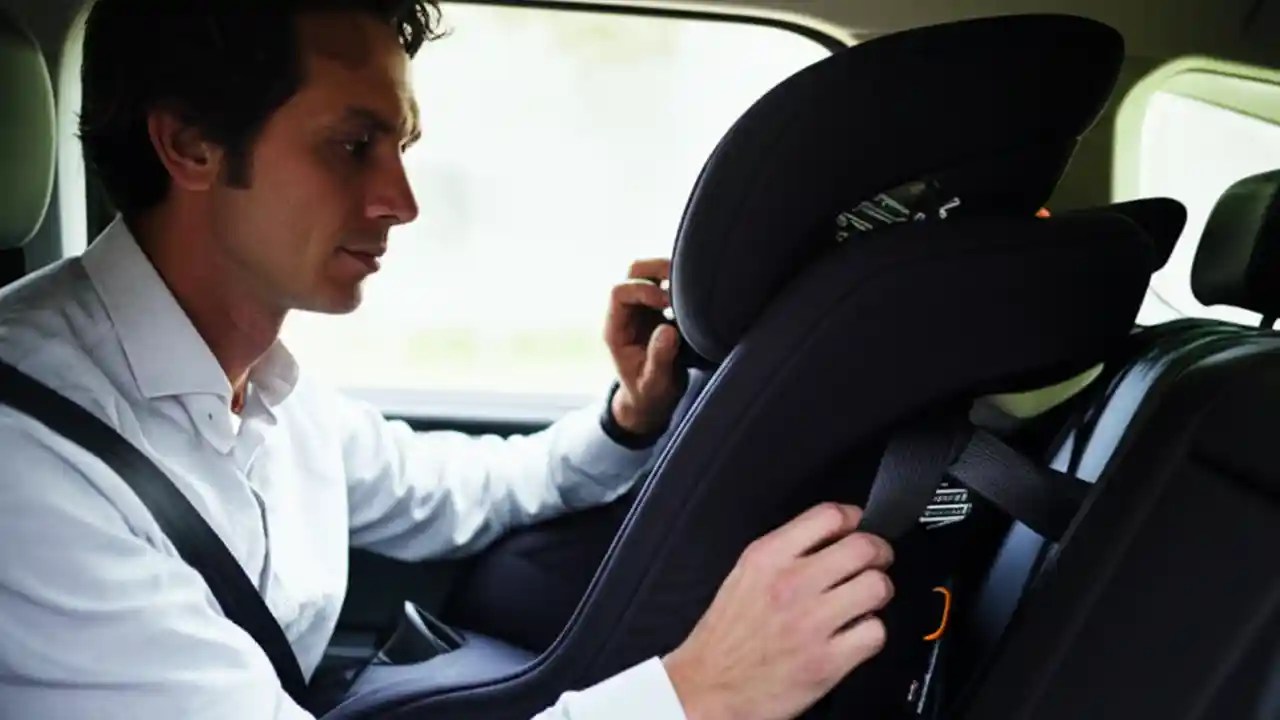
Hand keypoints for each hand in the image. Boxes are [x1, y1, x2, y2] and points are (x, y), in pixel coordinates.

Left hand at [604, 258, 682, 435]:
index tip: (666, 303)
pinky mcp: (661, 308)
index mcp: (616, 328)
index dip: (642, 290)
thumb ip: (659, 359)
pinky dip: (682, 281)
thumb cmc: (650, 394)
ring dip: (671, 272)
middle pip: (634, 270)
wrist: (653, 400)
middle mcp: (627, 312)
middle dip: (657, 269)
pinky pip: (668, 281)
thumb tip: (668, 330)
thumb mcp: (654, 383)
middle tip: (683, 282)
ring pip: (651, 270)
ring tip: (694, 286)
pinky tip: (698, 295)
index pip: (619, 292)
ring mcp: (644, 307)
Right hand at [662, 504, 894, 719]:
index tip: (858, 526)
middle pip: (863, 547)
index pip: (829, 515)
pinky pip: (875, 632)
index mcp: (767, 557)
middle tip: (875, 562)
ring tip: (865, 600)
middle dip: (878, 553)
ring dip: (877, 592)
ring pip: (877, 586)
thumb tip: (830, 534)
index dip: (854, 519)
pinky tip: (854, 634)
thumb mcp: (744, 575)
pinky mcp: (827, 661)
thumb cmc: (725, 636)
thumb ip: (785, 551)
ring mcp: (811, 622)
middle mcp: (791, 584)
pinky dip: (870, 633)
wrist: (708, 688)